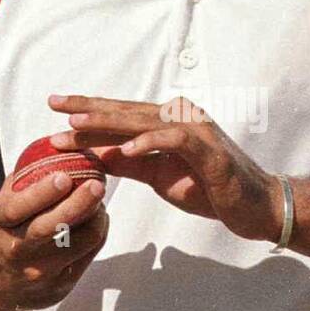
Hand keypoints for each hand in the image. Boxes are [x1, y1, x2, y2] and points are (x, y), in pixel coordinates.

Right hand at [0, 166, 108, 310]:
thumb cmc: (0, 232)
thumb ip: (25, 178)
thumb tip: (57, 146)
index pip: (18, 207)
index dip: (42, 192)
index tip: (64, 176)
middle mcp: (15, 250)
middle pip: (51, 228)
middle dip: (78, 204)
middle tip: (97, 185)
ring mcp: (38, 273)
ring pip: (78, 244)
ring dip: (95, 219)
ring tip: (99, 201)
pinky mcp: (58, 288)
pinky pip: (86, 257)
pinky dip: (97, 235)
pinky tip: (98, 219)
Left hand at [47, 93, 284, 242]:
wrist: (255, 206)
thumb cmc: (210, 188)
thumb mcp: (159, 176)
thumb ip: (130, 163)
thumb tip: (95, 154)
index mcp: (167, 122)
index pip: (121, 113)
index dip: (88, 110)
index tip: (54, 108)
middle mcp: (181, 118)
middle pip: (127, 110)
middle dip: (88, 108)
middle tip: (54, 104)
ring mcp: (197, 131)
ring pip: (145, 120)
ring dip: (110, 122)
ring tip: (78, 124)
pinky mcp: (209, 151)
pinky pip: (176, 140)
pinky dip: (150, 142)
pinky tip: (126, 149)